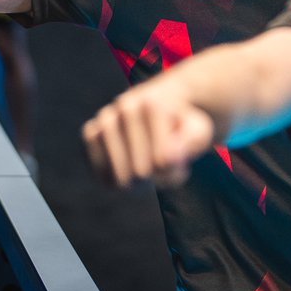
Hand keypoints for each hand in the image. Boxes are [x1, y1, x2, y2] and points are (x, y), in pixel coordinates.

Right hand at [81, 76, 213, 188]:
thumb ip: (192, 141)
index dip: (176, 171)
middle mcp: (124, 106)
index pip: (163, 161)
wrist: (159, 105)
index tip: (180, 162)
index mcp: (152, 104)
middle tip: (163, 169)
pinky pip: (98, 172)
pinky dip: (112, 181)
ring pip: (119, 177)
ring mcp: (105, 118)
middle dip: (155, 179)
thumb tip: (167, 157)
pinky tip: (124, 175)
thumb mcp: (200, 131)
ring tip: (145, 176)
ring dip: (134, 186)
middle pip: (141, 171)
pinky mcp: (90, 132)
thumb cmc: (182, 124)